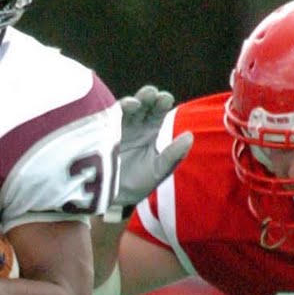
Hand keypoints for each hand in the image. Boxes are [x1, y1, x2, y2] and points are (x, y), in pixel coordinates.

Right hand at [111, 85, 193, 207]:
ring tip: (144, 97)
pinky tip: (129, 106)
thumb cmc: (135, 186)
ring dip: (136, 100)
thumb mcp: (158, 171)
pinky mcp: (104, 133)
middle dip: (150, 97)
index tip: (165, 99)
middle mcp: (134, 126)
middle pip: (143, 106)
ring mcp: (118, 128)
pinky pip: (110, 117)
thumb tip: (189, 136)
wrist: (110, 199)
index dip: (162, 103)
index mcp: (149, 132)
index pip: (157, 112)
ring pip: (127, 107)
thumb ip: (173, 155)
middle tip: (156, 96)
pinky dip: (119, 109)